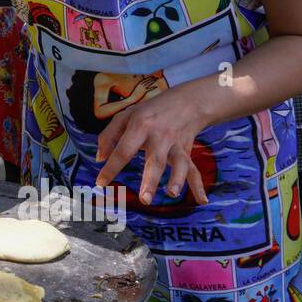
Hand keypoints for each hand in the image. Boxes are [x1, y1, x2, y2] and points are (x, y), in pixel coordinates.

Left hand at [95, 86, 209, 205]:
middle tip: (144, 200)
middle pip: (156, 160)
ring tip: (172, 194)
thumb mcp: (126, 115)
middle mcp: (160, 136)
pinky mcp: (187, 152)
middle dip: (151, 180)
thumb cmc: (149, 111)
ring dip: (177, 180)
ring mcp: (176, 145)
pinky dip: (198, 185)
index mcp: (140, 126)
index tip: (101, 183)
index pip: (124, 150)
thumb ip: (108, 135)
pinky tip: (202, 200)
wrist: (186, 101)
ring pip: (178, 164)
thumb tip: (99, 158)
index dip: (112, 167)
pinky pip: (194, 170)